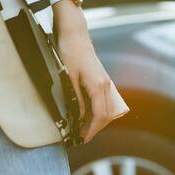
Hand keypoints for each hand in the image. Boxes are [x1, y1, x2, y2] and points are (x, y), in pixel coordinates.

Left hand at [53, 4, 128, 142]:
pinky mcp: (102, 80)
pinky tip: (85, 114)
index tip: (83, 139)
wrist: (75, 35)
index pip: (99, 115)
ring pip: (106, 109)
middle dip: (94, 128)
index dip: (91, 129)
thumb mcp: (68, 78)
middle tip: (81, 137)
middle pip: (106, 115)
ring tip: (82, 128)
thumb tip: (79, 116)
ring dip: (96, 120)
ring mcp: (106, 82)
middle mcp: (106, 86)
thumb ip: (76, 98)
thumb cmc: (69, 53)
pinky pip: (103, 101)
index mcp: (98, 86)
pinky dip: (97, 111)